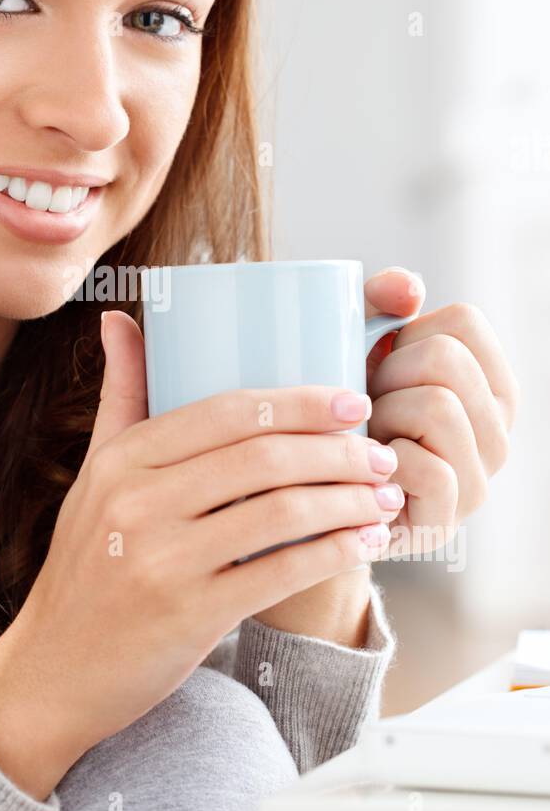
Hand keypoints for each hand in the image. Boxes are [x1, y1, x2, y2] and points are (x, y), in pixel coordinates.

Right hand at [0, 311, 404, 789]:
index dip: (302, 402)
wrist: (53, 670)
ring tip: (384, 496)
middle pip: (263, 457)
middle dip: (338, 450)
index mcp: (122, 460)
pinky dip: (334, 552)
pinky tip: (362, 543)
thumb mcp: (94, 476)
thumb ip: (120, 397)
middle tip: (380, 453)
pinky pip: (280, 572)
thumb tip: (119, 319)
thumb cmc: (84, 567)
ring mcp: (163, 561)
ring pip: (281, 512)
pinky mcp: (189, 614)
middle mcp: (138, 504)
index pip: (229, 411)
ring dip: (347, 500)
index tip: (353, 401)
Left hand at [362, 266, 519, 557]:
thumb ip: (378, 302)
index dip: (409, 332)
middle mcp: (499, 432)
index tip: (386, 363)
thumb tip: (409, 288)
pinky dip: (384, 462)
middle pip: (448, 360)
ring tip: (368, 436)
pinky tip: (370, 471)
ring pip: (439, 407)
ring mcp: (480, 481)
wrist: (310, 491)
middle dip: (389, 374)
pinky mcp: (447, 521)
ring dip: (383, 416)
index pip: (465, 320)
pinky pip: (426, 467)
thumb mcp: (356, 348)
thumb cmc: (343, 413)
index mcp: (490, 384)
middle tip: (368, 405)